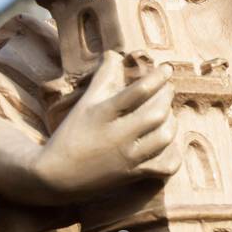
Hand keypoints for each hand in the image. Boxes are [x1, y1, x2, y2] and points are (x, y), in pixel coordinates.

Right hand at [31, 51, 180, 201]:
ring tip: (167, 113)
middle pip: (157, 113)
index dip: (157, 77)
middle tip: (167, 89)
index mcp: (103, 114)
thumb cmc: (71, 134)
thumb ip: (103, 79)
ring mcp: (129, 158)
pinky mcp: (135, 175)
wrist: (56, 177)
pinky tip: (169, 142)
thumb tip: (114, 54)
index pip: (138, 92)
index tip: (167, 69)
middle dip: (167, 97)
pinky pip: (167, 165)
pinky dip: (174, 153)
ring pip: (165, 137)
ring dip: (172, 121)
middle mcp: (118, 136)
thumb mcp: (84, 104)